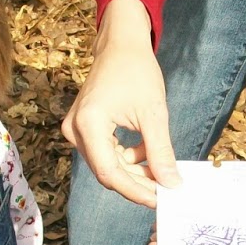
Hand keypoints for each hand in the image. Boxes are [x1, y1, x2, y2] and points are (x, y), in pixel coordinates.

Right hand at [61, 0, 181, 206]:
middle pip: (107, 171)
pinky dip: (128, 159)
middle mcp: (75, 130)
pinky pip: (105, 154)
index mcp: (88, 123)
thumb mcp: (153, 113)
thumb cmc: (136, 71)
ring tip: (161, 172)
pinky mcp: (82, 129)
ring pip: (107, 165)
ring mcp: (75, 130)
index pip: (110, 172)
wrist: (120, 45)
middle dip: (137, 183)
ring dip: (134, 172)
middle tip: (165, 190)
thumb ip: (160, 151)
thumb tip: (171, 184)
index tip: (159, 199)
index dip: (135, 190)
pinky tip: (148, 155)